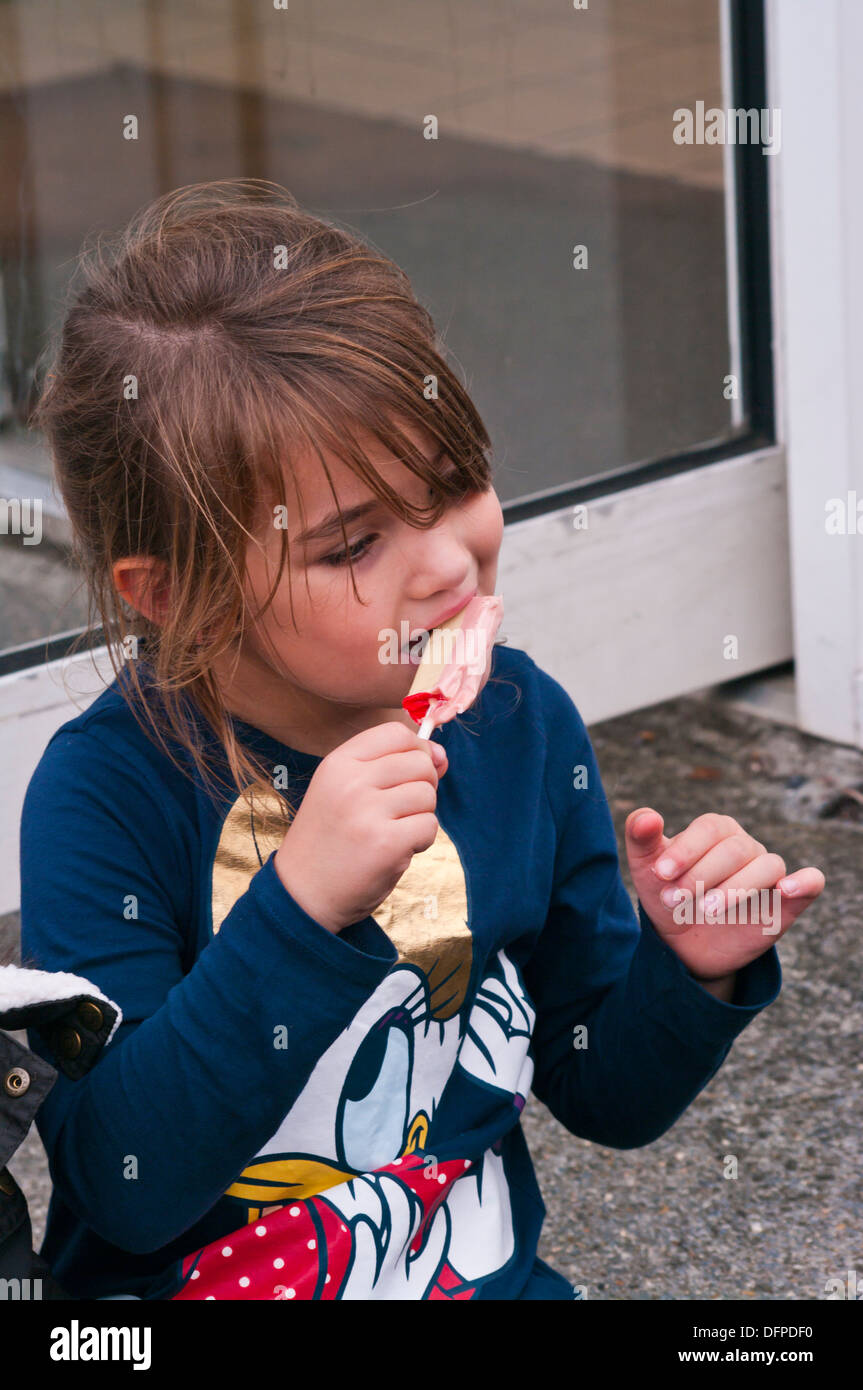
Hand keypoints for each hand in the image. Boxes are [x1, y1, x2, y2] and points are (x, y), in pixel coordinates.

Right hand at [274, 721, 447, 932]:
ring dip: (420, 815)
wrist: (303, 894)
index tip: (410, 773)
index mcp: (338, 762)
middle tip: (398, 811)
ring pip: (428, 794)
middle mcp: (351, 781)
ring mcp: (368, 812)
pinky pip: (429, 826)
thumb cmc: (330, 840)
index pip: (396, 733)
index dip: (416, 750)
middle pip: (420, 762)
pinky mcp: (387, 843)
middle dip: (422, 786)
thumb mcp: (344, 791)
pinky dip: (420, 840)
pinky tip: (395, 850)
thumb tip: (441, 754)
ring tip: (392, 832)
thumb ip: (390, 767)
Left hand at [624, 808, 824, 981]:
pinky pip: (811, 883)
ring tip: (708, 910)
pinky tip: (789, 889)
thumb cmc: (666, 895)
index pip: (710, 828)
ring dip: (736, 888)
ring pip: (767, 866)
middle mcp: (746, 846)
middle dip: (701, 875)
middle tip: (674, 901)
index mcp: (716, 830)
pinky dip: (806, 882)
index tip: (661, 874)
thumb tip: (647, 816)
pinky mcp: (786, 903)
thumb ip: (641, 838)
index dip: (686, 849)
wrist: (682, 944)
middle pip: (734, 850)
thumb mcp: (646, 868)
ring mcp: (768, 874)